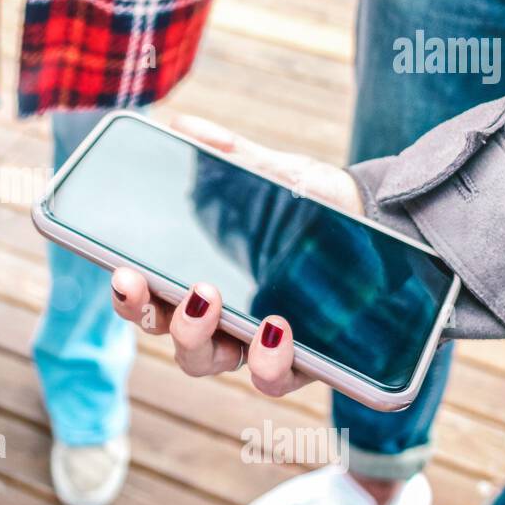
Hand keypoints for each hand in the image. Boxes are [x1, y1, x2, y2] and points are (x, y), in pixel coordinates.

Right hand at [109, 116, 362, 397]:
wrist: (381, 226)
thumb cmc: (312, 205)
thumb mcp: (272, 174)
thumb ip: (228, 154)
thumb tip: (182, 125)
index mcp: (194, 280)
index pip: (145, 297)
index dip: (127, 294)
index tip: (122, 272)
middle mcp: (215, 320)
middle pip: (167, 336)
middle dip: (158, 316)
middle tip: (176, 283)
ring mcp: (252, 346)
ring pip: (205, 363)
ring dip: (197, 337)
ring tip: (210, 296)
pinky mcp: (298, 363)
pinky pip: (271, 380)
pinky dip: (267, 361)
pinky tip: (277, 327)